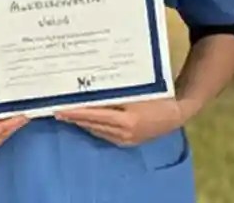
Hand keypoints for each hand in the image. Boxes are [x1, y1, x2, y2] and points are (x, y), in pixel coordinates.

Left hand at [55, 98, 188, 146]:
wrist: (176, 113)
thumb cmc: (159, 97)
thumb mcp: (138, 92)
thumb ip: (116, 95)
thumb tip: (93, 92)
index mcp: (127, 119)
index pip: (95, 115)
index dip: (76, 112)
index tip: (60, 109)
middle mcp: (124, 132)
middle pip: (93, 124)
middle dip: (75, 118)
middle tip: (57, 111)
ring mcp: (125, 139)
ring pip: (97, 130)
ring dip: (82, 123)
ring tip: (68, 115)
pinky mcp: (127, 142)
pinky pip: (104, 135)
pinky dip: (94, 127)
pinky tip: (86, 121)